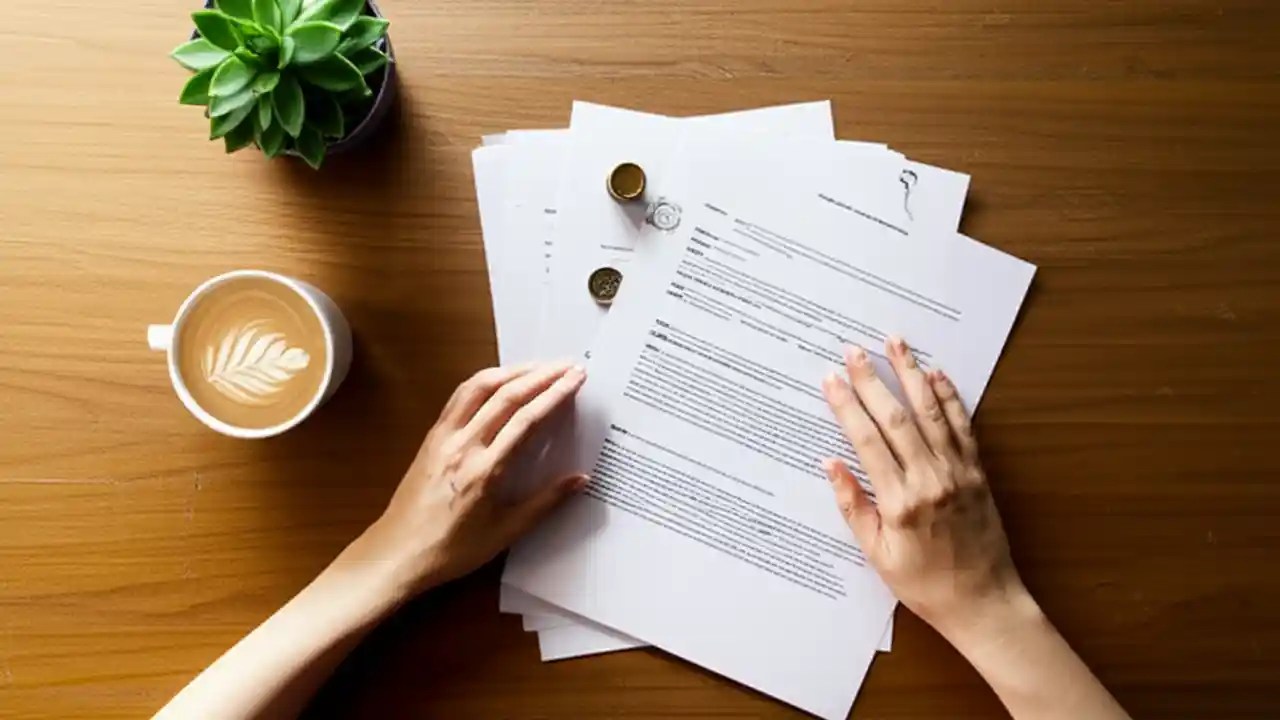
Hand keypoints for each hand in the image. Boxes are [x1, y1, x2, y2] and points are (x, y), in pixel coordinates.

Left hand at [346, 362, 587, 596]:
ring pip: (479, 388)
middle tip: (567, 364)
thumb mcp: (505, 533)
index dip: (554, 395)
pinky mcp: (431, 437)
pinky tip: (499, 379)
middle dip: (540, 375)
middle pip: (505, 396)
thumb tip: (580, 480)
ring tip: (538, 366)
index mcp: (484, 471)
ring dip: (511, 371)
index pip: (526, 421)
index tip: (575, 379)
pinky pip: (459, 398)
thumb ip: (545, 504)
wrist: (398, 553)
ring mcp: (443, 437)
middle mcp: (462, 446)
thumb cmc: (452, 550)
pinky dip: (483, 381)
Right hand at [821, 338, 1028, 640]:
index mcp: (899, 502)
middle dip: (872, 379)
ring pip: (930, 412)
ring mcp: (957, 472)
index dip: (847, 405)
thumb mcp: (877, 554)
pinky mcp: (977, 473)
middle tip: (854, 350)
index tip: (831, 379)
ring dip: (911, 374)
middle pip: (895, 417)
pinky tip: (935, 374)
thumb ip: (854, 505)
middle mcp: (930, 479)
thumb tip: (831, 464)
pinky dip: (949, 397)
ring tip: (895, 343)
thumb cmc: (924, 584)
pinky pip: (962, 426)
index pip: (866, 440)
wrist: (983, 601)